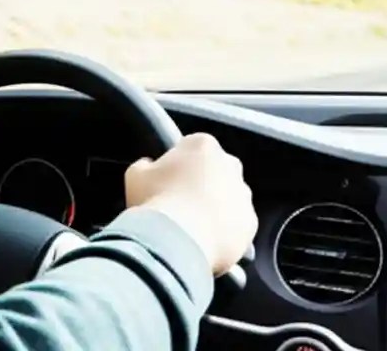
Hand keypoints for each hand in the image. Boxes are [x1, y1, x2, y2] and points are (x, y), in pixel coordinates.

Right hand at [124, 133, 257, 275]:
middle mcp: (231, 165)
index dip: (177, 164)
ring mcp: (244, 196)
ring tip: (191, 226)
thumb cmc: (156, 200)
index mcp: (203, 145)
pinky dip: (224, 232)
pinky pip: (236, 225)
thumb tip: (149, 167)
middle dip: (202, 183)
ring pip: (228, 199)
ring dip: (215, 208)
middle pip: (216, 171)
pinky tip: (203, 241)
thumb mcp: (135, 175)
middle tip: (179, 203)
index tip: (165, 181)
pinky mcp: (251, 224)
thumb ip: (145, 165)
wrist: (179, 241)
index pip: (191, 147)